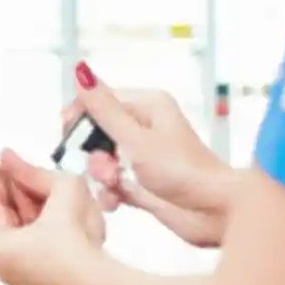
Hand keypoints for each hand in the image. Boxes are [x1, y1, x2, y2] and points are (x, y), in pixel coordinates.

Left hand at [0, 149, 104, 284]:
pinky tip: (45, 205)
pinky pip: (38, 244)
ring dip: (22, 205)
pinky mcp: (51, 279)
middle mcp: (10, 265)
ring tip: (21, 178)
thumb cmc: (74, 235)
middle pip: (5, 220)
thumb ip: (33, 172)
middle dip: (5, 191)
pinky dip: (39, 223)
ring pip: (23, 232)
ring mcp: (31, 275)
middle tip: (1, 165)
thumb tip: (9, 158)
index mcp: (2, 248)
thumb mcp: (61, 190)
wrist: (101, 283)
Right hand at [65, 63, 235, 246]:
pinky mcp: (142, 182)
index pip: (98, 101)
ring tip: (114, 186)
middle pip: (96, 132)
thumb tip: (81, 71)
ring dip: (101, 175)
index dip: (80, 118)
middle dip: (92, 153)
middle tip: (104, 168)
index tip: (69, 135)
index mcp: (147, 106)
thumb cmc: (183, 170)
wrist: (215, 213)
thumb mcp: (136, 139)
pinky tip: (115, 202)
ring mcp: (142, 156)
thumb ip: (104, 109)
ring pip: (101, 159)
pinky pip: (111, 182)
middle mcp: (144, 127)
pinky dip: (109, 192)